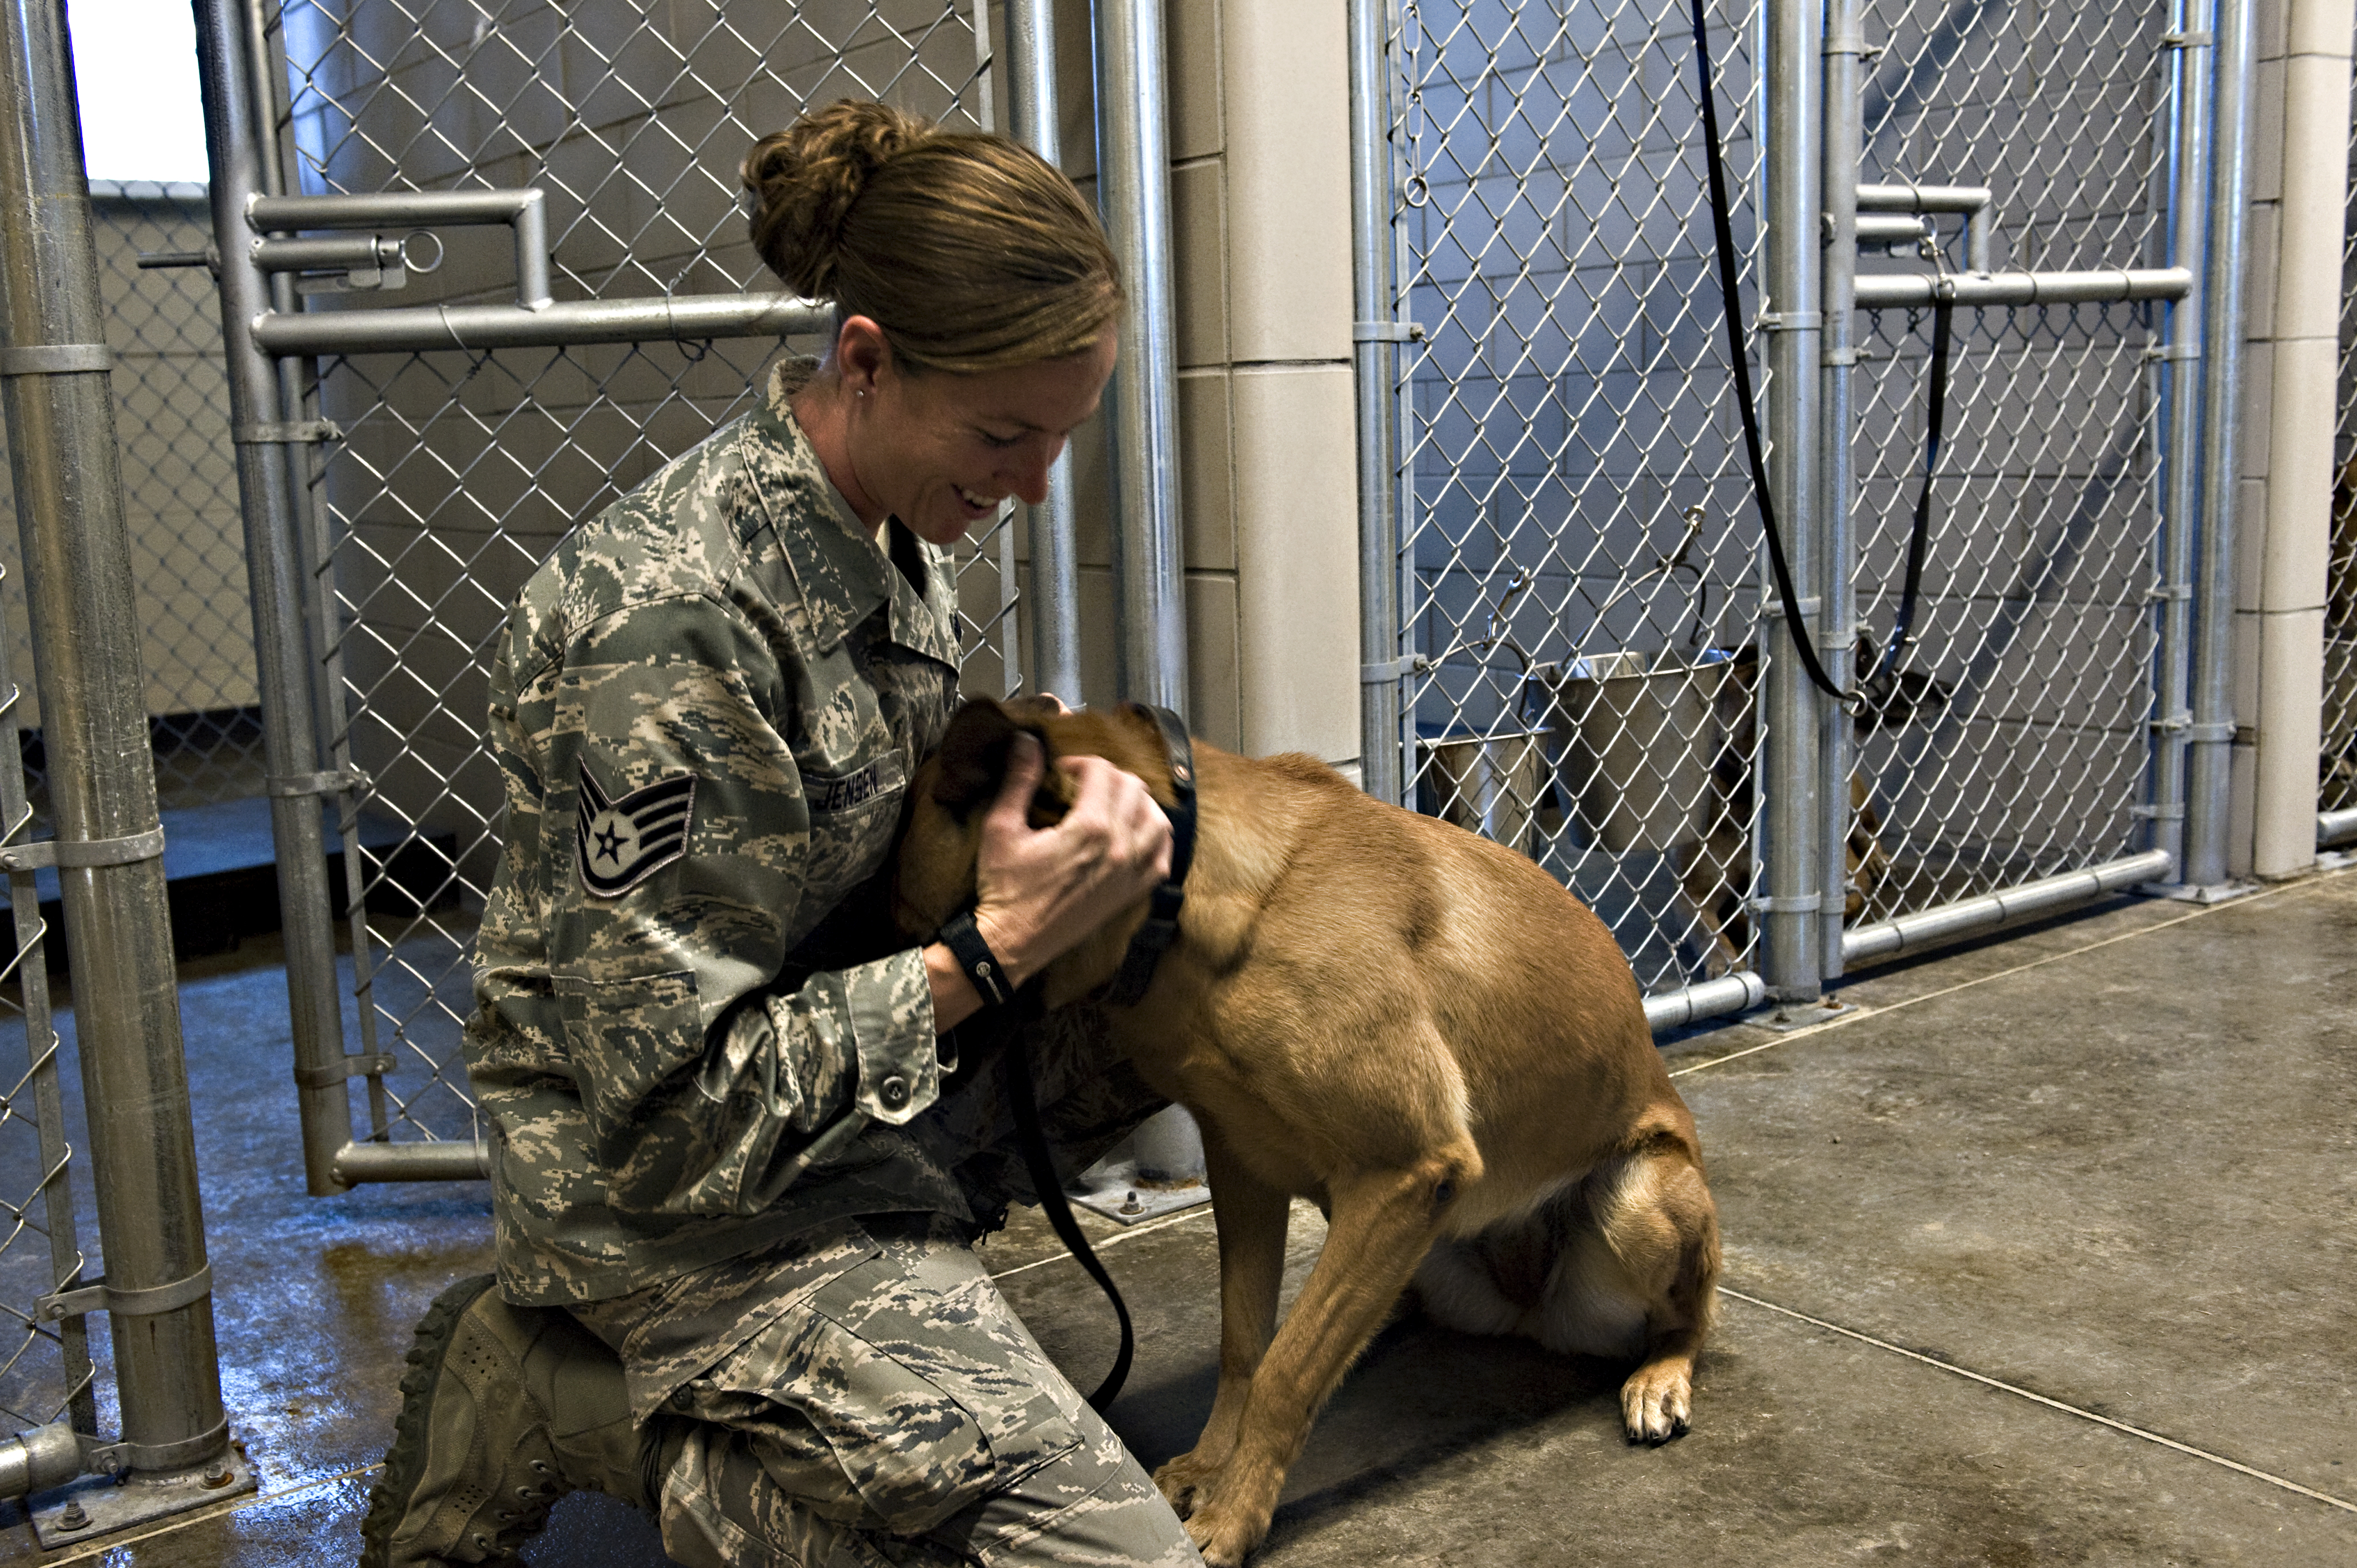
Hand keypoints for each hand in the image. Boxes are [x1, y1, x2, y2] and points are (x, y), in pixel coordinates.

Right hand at [970, 733, 1171, 983]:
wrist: (1012, 943)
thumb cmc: (1003, 888)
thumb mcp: (1001, 828)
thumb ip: (1019, 781)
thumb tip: (1027, 741)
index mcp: (1089, 829)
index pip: (1103, 771)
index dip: (1080, 762)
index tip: (1062, 771)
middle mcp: (1120, 848)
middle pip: (1133, 788)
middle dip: (1108, 777)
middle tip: (1083, 784)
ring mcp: (1131, 873)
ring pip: (1157, 818)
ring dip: (1136, 802)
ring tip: (1110, 804)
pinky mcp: (1132, 893)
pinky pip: (1163, 856)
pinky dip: (1154, 837)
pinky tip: (1135, 833)